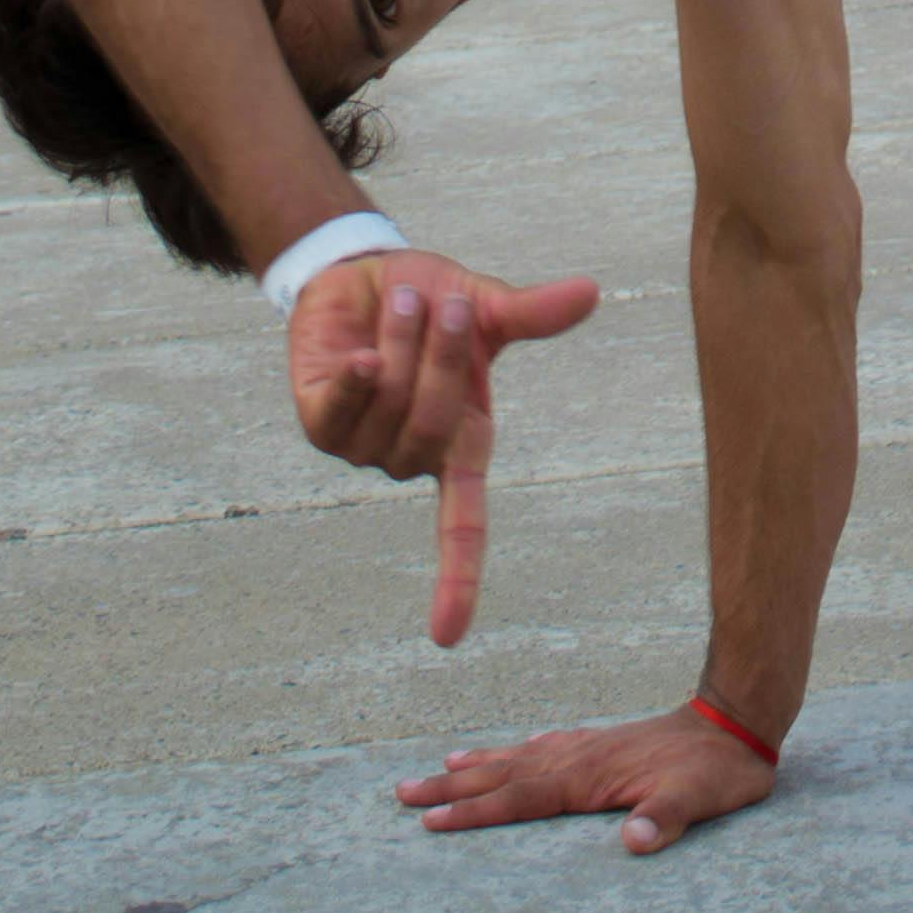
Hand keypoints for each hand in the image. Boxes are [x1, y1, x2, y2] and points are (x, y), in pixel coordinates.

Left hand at [286, 249, 599, 647]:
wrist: (366, 274)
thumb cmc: (433, 300)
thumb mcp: (486, 307)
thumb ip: (531, 314)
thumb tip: (591, 290)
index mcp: (461, 444)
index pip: (462, 526)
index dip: (457, 580)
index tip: (446, 637)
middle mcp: (412, 456)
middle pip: (431, 427)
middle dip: (440, 356)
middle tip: (445, 302)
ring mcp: (363, 444)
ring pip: (388, 407)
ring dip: (400, 344)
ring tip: (402, 300)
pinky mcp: (321, 422)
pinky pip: (337, 414)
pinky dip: (354, 381)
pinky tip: (361, 355)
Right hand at [397, 700, 778, 851]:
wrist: (737, 721)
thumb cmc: (718, 770)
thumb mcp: (698, 800)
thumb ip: (665, 819)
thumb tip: (635, 841)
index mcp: (590, 776)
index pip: (520, 797)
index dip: (476, 810)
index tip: (431, 820)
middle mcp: (579, 757)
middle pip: (505, 774)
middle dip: (453, 788)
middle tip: (402, 793)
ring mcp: (588, 747)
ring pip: (518, 758)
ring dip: (476, 767)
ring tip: (435, 771)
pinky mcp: (602, 744)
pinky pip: (544, 747)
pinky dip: (516, 752)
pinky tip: (508, 752)